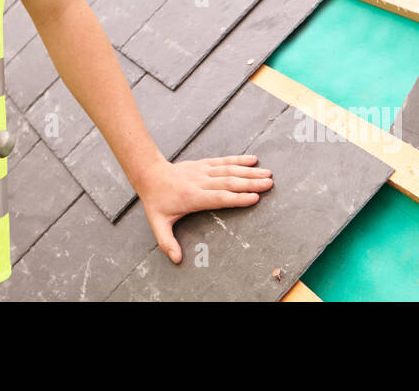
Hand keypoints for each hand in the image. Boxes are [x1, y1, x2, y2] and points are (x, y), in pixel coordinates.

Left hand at [136, 155, 271, 264]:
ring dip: (249, 172)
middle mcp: (200, 182)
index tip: (254, 198)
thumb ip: (167, 242)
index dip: (237, 198)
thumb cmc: (156, 200)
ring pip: (229, 170)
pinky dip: (238, 160)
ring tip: (267, 174)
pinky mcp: (203, 164)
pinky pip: (223, 161)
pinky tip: (252, 160)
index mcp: (193, 198)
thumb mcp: (158, 224)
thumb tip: (177, 259)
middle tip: (269, 184)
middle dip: (250, 183)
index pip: (219, 198)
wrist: (149, 174)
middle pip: (229, 183)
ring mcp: (202, 171)